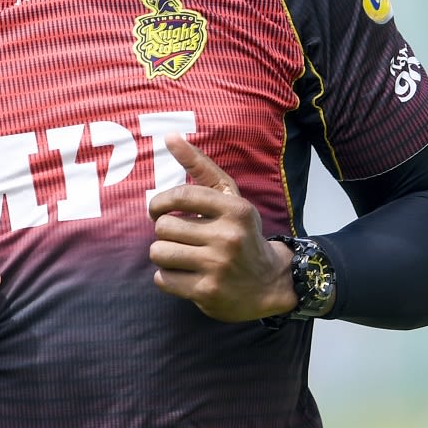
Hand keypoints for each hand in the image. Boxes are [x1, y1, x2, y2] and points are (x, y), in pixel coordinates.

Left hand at [147, 134, 296, 321]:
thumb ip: (200, 166)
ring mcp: (218, 266)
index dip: (160, 202)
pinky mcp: (207, 292)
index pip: (182, 195)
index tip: (158, 210)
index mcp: (235, 209)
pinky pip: (163, 279)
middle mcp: (228, 236)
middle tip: (180, 238)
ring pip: (159, 252)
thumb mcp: (229, 197)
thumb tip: (169, 136)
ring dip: (163, 255)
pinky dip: (167, 277)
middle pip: (164, 227)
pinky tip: (185, 274)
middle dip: (165, 232)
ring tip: (179, 256)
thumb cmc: (241, 233)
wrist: (269, 283)